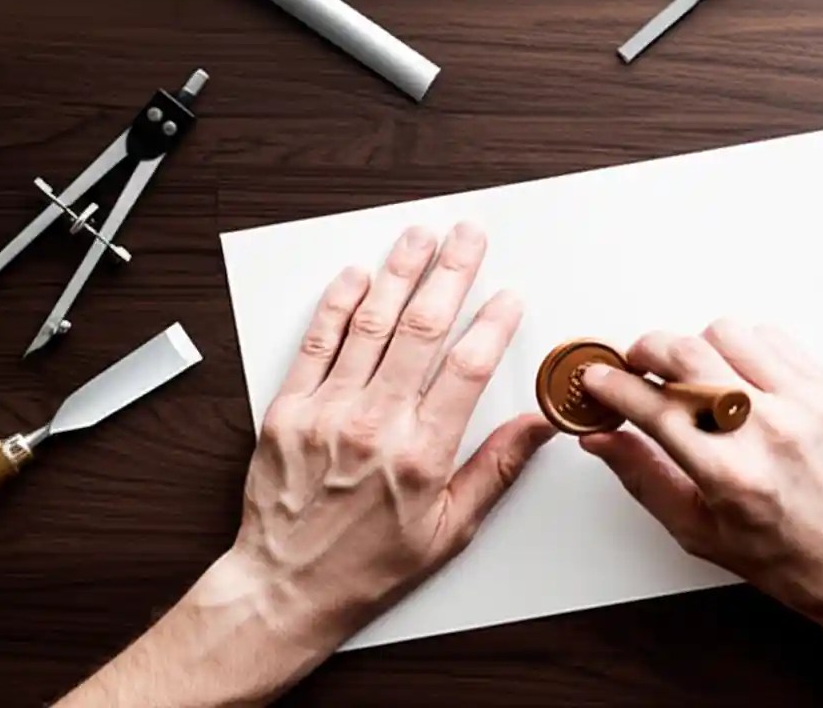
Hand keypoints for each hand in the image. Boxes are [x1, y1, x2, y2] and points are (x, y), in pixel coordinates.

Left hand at [210, 223, 554, 650]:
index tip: (508, 297)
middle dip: (451, 273)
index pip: (467, 368)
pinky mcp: (287, 410)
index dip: (492, 324)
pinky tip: (357, 275)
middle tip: (468, 235)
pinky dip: (336, 304)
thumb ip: (496, 469)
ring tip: (419, 236)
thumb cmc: (368, 565)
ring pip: (370, 324)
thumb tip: (538, 426)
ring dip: (399, 273)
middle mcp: (374, 424)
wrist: (285, 587)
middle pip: (422, 329)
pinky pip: (316, 343)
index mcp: (421, 455)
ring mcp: (327, 412)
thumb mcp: (449, 530)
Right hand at [578, 321, 822, 617]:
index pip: (654, 406)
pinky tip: (740, 374)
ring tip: (695, 374)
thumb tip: (604, 441)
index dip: (614, 386)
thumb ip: (644, 478)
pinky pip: (774, 336)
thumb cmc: (794, 559)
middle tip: (636, 366)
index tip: (598, 378)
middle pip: (686, 352)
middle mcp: (768, 431)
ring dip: (698, 345)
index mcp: (731, 474)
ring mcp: (804, 404)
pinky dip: (745, 346)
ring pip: (728, 332)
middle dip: (647, 350)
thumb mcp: (701, 533)